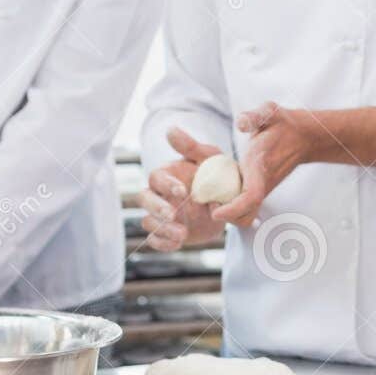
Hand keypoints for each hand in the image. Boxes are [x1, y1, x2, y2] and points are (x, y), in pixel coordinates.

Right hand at [138, 129, 226, 250]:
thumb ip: (191, 146)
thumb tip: (170, 130)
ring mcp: (162, 215)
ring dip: (161, 229)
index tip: (183, 190)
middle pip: (143, 200)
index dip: (166, 184)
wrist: (231, 203)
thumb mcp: (210, 158)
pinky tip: (178, 244)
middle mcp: (160, 194)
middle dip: (156, 208)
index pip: (156, 177)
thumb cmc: (219, 175)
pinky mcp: (167, 232)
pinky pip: (155, 240)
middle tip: (173, 215)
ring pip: (148, 222)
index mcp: (167, 175)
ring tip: (182, 234)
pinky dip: (162, 244)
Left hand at [211, 101, 313, 228]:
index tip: (216, 212)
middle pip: (247, 215)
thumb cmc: (283, 124)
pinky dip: (232, 209)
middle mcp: (262, 182)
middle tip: (210, 203)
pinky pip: (246, 208)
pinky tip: (220, 194)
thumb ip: (254, 116)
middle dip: (227, 217)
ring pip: (247, 215)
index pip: (252, 196)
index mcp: (260, 166)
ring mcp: (262, 188)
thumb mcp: (270, 112)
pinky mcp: (260, 189)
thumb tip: (241, 123)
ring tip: (213, 199)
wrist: (303, 137)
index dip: (234, 208)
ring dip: (229, 215)